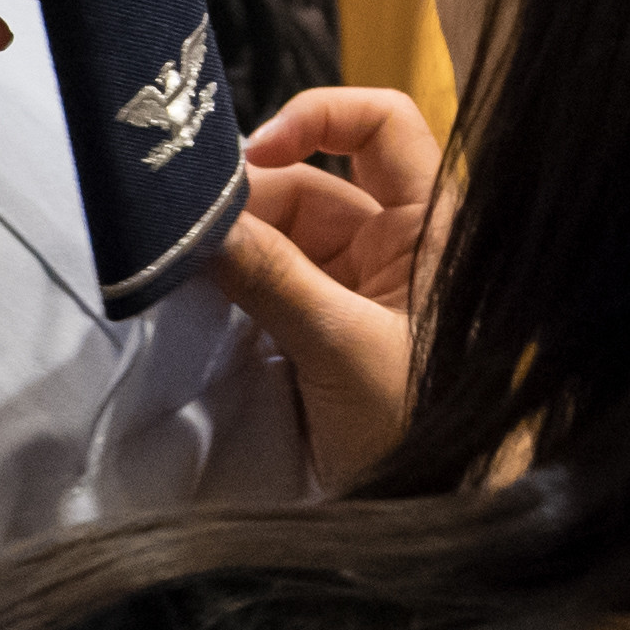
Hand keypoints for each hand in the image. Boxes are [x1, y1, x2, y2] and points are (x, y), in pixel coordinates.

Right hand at [207, 86, 435, 483]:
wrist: (447, 514)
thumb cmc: (423, 428)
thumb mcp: (341, 347)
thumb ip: (271, 277)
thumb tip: (199, 222)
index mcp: (428, 227)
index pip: (381, 123)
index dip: (318, 116)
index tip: (252, 155)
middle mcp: (394, 245)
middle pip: (308, 185)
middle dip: (246, 204)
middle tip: (186, 235)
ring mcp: (360, 288)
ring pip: (281, 239)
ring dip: (233, 251)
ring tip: (183, 273)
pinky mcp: (328, 331)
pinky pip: (272, 287)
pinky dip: (235, 289)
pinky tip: (200, 303)